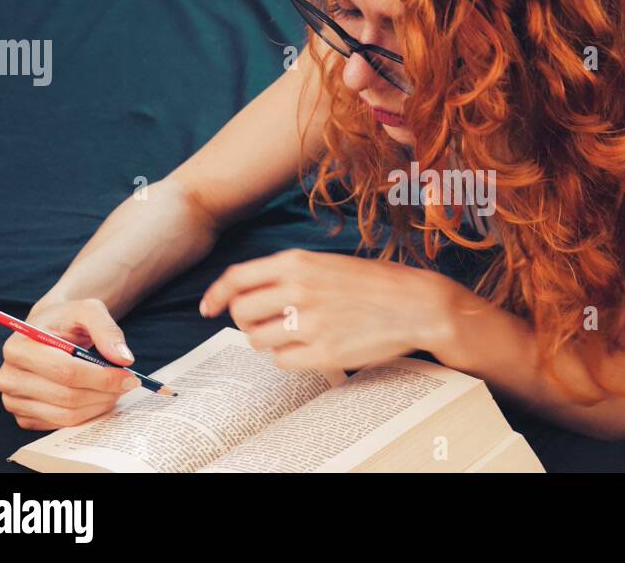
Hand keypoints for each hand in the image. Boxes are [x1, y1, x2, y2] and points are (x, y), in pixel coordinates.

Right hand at [0, 298, 140, 430]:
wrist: (49, 332)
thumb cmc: (67, 320)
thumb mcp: (88, 311)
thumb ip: (107, 330)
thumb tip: (124, 359)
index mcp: (19, 347)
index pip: (66, 371)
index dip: (102, 377)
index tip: (130, 376)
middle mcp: (9, 376)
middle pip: (68, 396)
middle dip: (105, 392)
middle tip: (128, 384)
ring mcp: (13, 400)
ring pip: (66, 414)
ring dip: (99, 404)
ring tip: (115, 389)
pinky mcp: (23, 417)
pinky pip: (61, 425)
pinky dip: (86, 414)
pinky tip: (97, 397)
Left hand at [200, 249, 457, 370]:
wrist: (416, 303)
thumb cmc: (374, 283)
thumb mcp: (327, 263)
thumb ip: (288, 273)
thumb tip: (247, 293)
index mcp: (297, 263)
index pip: (236, 278)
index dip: (216, 295)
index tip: (208, 308)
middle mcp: (299, 290)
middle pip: (241, 313)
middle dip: (245, 322)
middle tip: (261, 325)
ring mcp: (311, 323)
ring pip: (258, 340)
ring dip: (267, 341)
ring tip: (291, 336)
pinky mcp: (324, 352)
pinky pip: (282, 361)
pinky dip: (288, 358)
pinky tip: (307, 348)